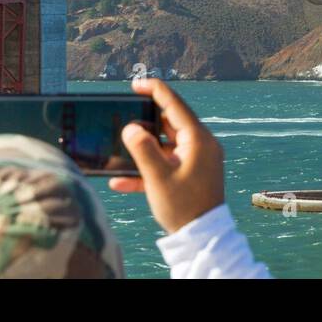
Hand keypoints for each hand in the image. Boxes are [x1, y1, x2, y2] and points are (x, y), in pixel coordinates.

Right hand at [109, 78, 224, 232]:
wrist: (202, 238)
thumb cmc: (184, 207)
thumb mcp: (159, 178)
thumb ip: (143, 150)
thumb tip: (130, 128)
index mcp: (198, 139)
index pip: (175, 105)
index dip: (155, 90)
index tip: (137, 83)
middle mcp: (200, 145)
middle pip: (170, 123)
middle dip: (145, 119)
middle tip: (126, 110)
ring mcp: (196, 160)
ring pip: (166, 145)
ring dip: (143, 148)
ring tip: (120, 143)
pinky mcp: (190, 175)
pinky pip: (166, 165)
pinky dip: (147, 169)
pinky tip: (120, 181)